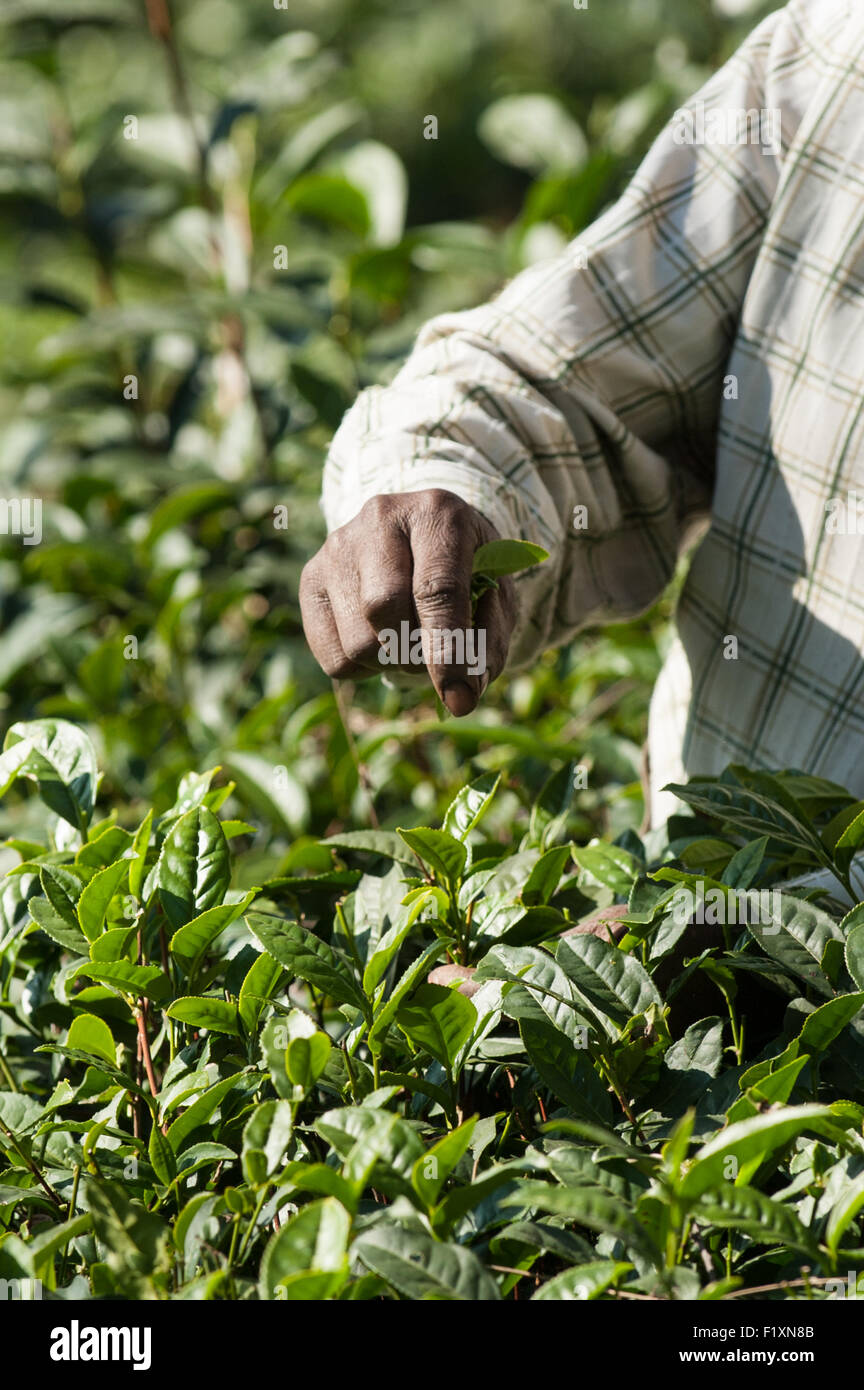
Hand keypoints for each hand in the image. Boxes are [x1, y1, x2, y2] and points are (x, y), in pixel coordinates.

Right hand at [300, 489, 516, 714]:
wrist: (422, 539)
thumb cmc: (467, 571)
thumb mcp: (496, 596)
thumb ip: (487, 642)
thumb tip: (462, 697)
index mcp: (437, 513)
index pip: (436, 588)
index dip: (447, 649)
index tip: (459, 695)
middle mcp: (380, 517)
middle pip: (385, 609)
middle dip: (415, 654)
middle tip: (433, 657)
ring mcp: (338, 546)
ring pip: (358, 641)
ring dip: (391, 663)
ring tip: (408, 640)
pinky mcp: (311, 577)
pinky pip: (333, 656)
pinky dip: (363, 668)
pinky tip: (380, 639)